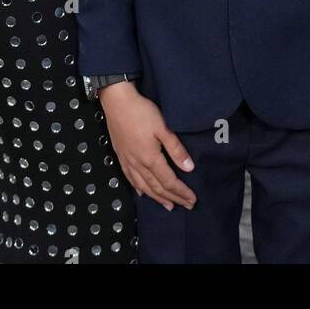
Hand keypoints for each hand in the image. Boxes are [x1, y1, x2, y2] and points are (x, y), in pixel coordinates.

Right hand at [99, 82, 196, 210]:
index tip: (192, 200)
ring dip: (157, 198)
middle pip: (157, 187)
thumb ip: (175, 149)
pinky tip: (142, 192)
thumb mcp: (163, 127)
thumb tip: (189, 168)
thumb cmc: (141, 112)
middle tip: (185, 206)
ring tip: (168, 205)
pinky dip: (139, 189)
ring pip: (144, 186)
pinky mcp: (121, 156)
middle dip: (173, 198)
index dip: (181, 192)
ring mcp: (128, 161)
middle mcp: (138, 164)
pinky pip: (130, 179)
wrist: (117, 102)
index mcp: (150, 158)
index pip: (169, 181)